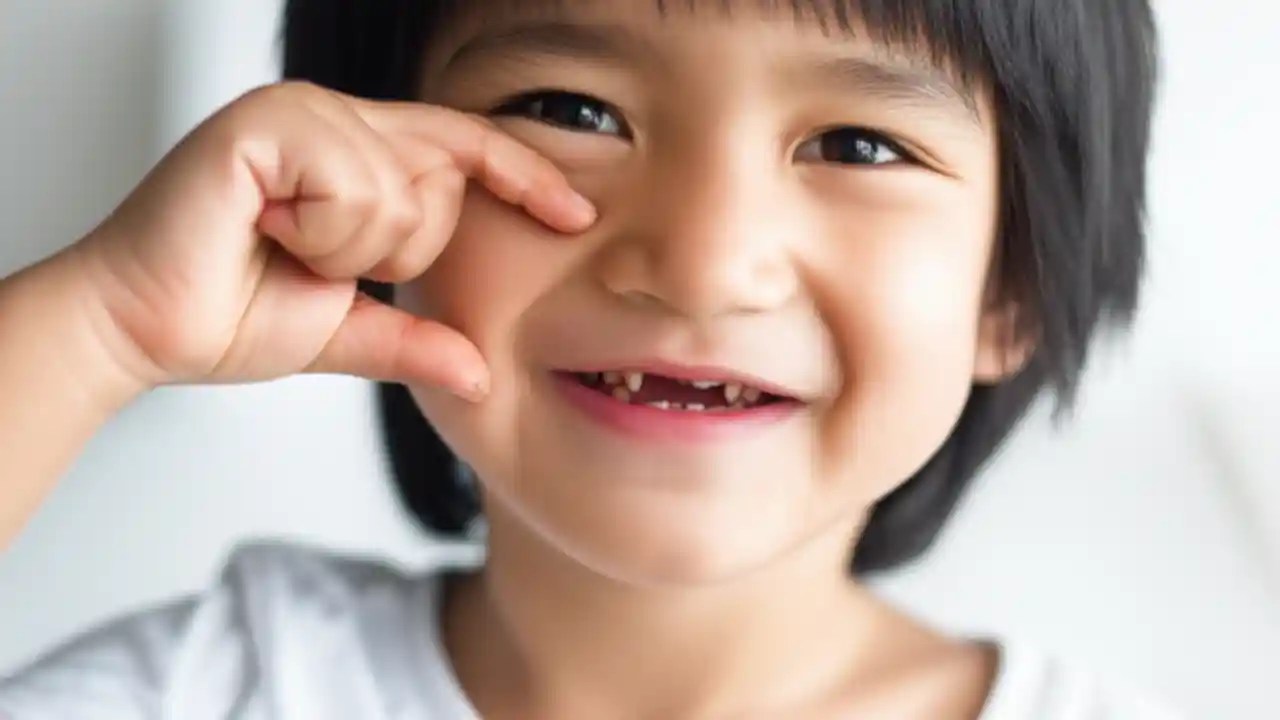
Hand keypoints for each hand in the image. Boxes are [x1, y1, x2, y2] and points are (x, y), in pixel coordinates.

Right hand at [74, 82, 594, 399]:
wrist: (145, 332)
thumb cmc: (228, 315)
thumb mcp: (347, 330)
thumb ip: (415, 339)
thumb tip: (481, 374)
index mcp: (353, 150)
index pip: (463, 146)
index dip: (524, 177)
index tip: (577, 215)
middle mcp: (330, 115)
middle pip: (443, 175)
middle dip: (396, 252)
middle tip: (313, 264)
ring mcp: (297, 111)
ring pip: (403, 188)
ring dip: (351, 251)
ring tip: (281, 249)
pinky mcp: (263, 123)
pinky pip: (354, 186)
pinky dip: (321, 235)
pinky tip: (264, 233)